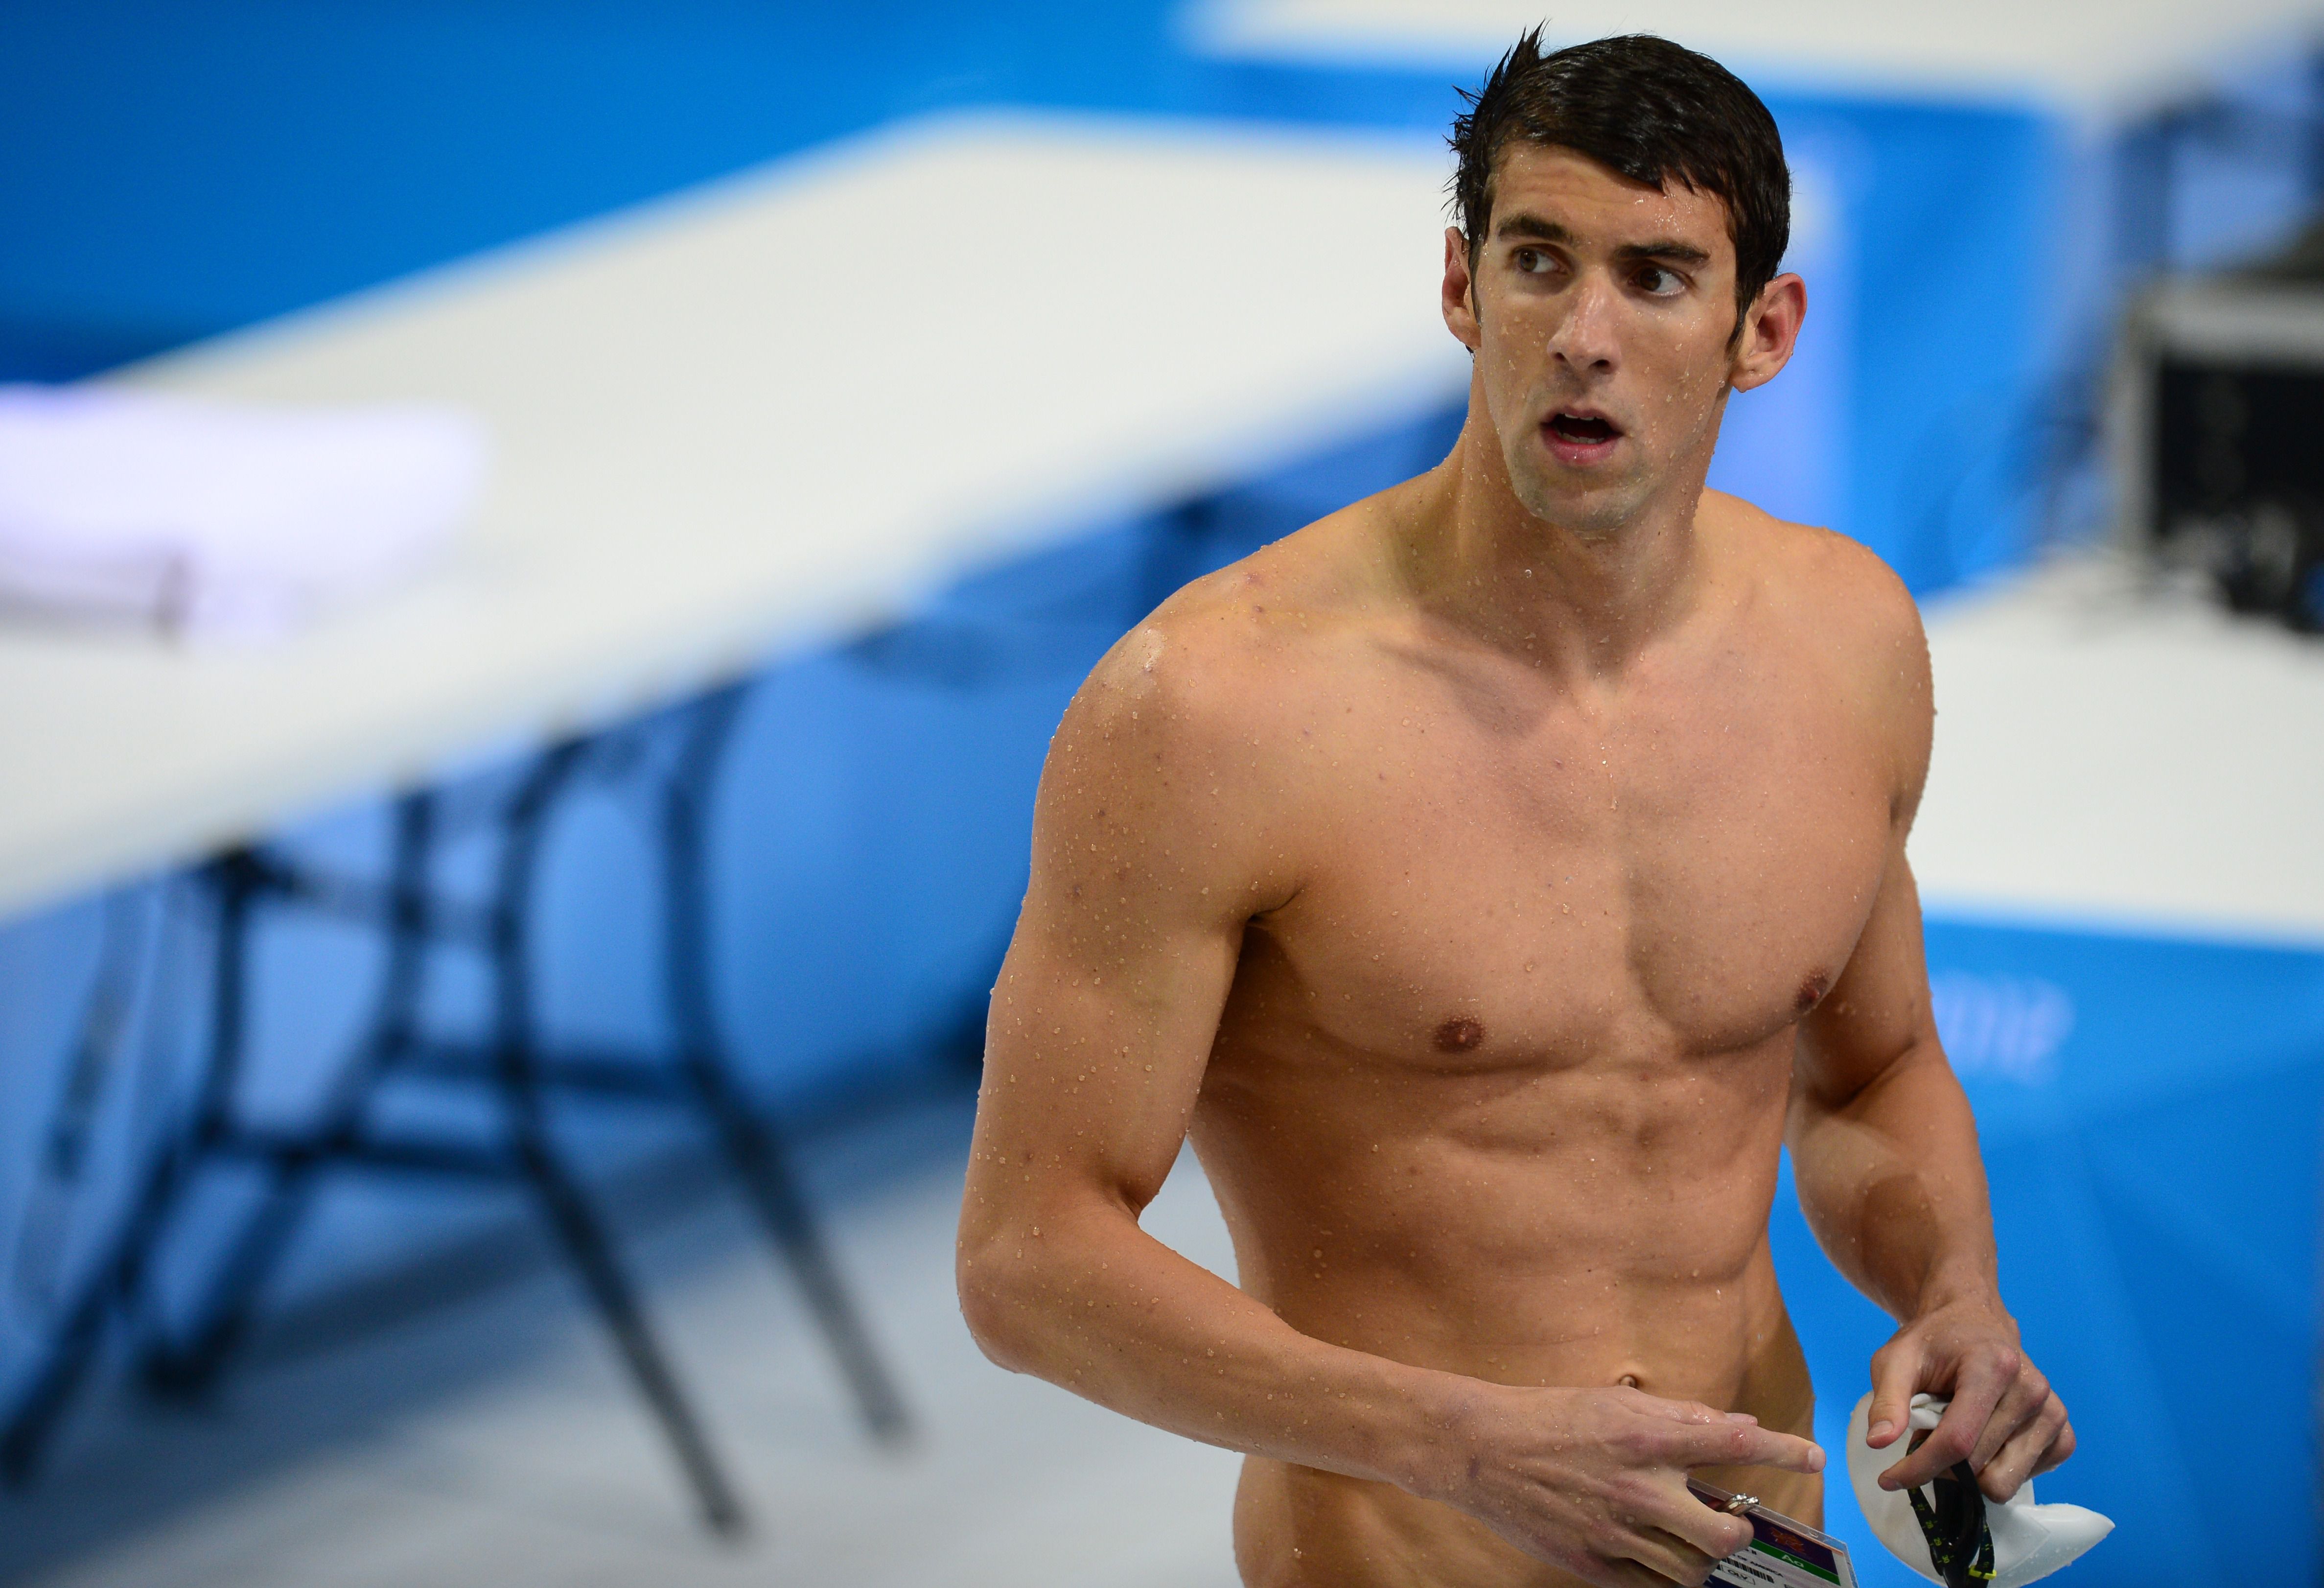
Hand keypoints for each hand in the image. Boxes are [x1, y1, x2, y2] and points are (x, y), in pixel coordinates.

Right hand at [1437, 1383, 1825, 1587]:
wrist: (1480, 1449)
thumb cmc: (1551, 1417)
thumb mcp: (1616, 1404)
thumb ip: (1680, 1416)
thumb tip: (1737, 1428)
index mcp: (1647, 1440)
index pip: (1735, 1447)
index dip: (1785, 1453)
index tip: (1815, 1458)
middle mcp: (1639, 1489)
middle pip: (1724, 1534)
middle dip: (1737, 1531)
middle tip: (1728, 1520)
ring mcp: (1615, 1533)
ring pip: (1691, 1569)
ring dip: (1701, 1557)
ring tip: (1689, 1538)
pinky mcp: (1591, 1565)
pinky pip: (1649, 1585)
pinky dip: (1661, 1573)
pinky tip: (1652, 1552)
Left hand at [1865, 1292, 2073, 1501]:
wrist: (1974, 1322)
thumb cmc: (1933, 1342)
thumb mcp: (1895, 1359)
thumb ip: (1886, 1400)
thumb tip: (1878, 1442)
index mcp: (1993, 1366)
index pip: (1957, 1440)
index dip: (1920, 1467)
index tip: (1888, 1479)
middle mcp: (2033, 1390)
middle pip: (1979, 1466)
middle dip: (1941, 1466)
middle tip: (1923, 1439)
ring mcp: (2053, 1413)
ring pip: (2004, 1481)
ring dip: (1970, 1472)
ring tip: (1954, 1434)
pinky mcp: (2063, 1432)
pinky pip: (2027, 1478)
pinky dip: (1997, 1470)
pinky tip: (1982, 1441)